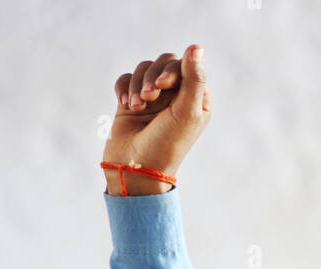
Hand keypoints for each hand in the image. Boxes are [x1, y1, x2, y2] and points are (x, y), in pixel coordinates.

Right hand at [102, 45, 210, 195]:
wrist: (135, 168)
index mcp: (196, 100)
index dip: (172, 70)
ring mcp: (153, 98)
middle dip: (153, 76)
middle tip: (149, 97)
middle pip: (164, 63)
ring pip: (143, 68)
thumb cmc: (166, 145)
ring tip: (137, 108)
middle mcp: (176, 97)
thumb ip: (194, 79)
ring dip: (137, 86)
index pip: (186, 66)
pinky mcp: (132, 101)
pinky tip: (125, 105)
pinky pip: (126, 78)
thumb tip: (197, 47)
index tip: (163, 85)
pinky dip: (124, 89)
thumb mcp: (186, 113)